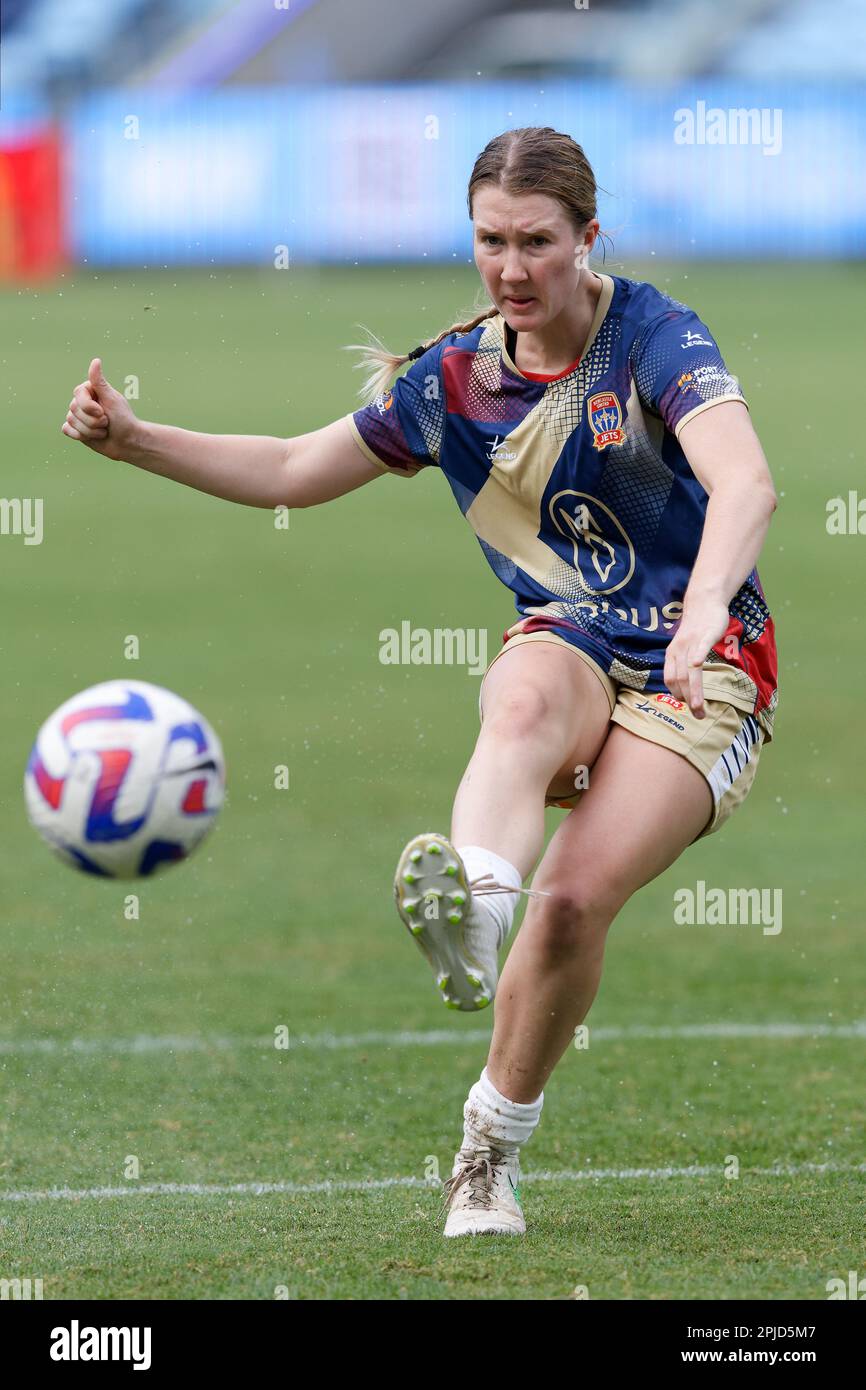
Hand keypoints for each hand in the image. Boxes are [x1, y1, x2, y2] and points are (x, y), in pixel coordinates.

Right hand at [61, 358, 139, 461]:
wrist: (128, 442)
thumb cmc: (123, 419)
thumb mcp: (111, 399)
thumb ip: (99, 382)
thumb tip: (96, 360)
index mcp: (91, 390)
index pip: (78, 393)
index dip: (89, 406)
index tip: (103, 412)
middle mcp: (82, 401)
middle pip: (74, 409)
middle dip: (93, 421)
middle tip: (107, 422)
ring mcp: (78, 415)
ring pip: (71, 421)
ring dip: (91, 431)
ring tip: (104, 430)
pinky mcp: (76, 429)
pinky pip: (67, 429)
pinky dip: (80, 435)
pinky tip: (92, 437)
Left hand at [663, 593, 730, 717]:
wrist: (703, 601)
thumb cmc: (697, 628)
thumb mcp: (685, 647)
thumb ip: (684, 664)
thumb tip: (686, 685)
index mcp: (671, 655)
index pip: (670, 680)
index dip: (677, 695)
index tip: (687, 707)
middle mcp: (677, 650)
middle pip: (680, 680)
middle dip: (688, 700)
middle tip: (698, 716)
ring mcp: (691, 643)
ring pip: (690, 671)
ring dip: (694, 691)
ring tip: (699, 708)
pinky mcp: (704, 635)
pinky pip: (700, 648)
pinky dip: (698, 657)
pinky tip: (699, 666)